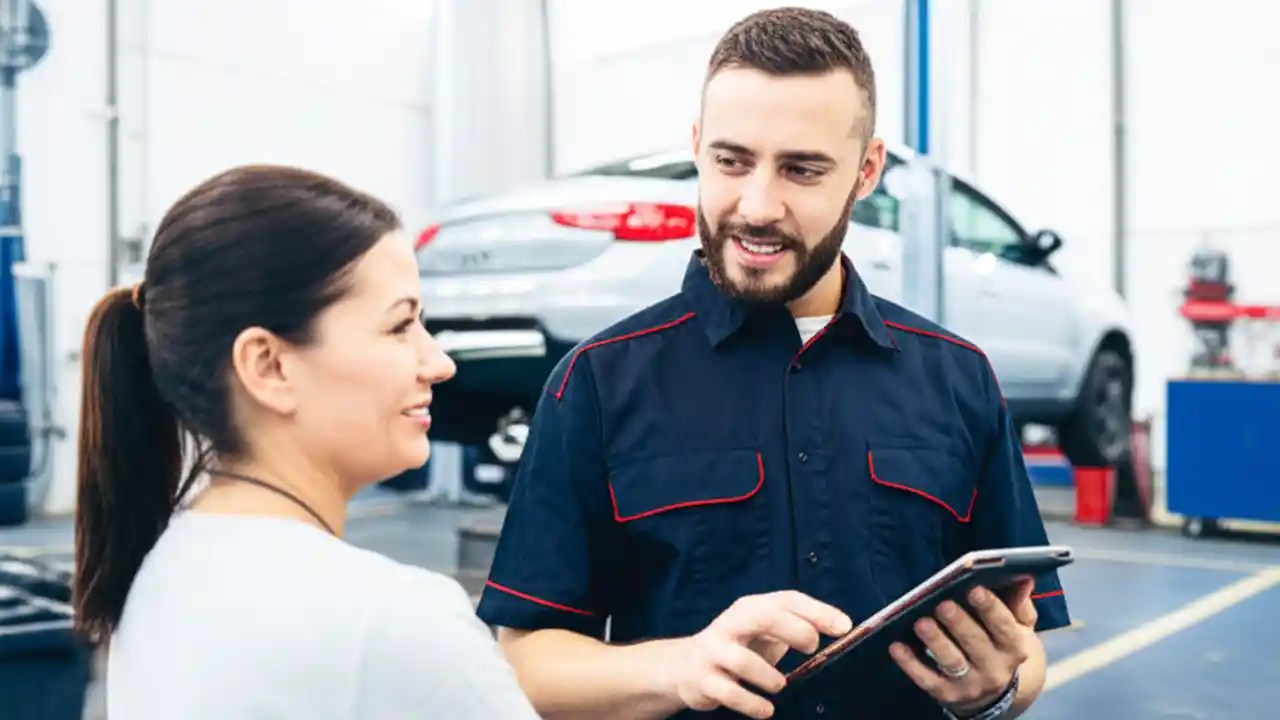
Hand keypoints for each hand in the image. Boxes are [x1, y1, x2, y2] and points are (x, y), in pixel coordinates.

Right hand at [659, 590, 852, 718]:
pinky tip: (766, 709)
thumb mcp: (764, 632)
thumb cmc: (738, 647)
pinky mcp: (703, 679)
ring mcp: (713, 651)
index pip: (786, 600)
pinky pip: (730, 693)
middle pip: (764, 617)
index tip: (844, 626)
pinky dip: (752, 703)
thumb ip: (795, 628)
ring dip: (769, 677)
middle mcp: (730, 623)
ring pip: (743, 661)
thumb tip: (841, 630)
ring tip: (779, 685)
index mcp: (750, 608)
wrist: (686, 666)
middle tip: (811, 648)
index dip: (817, 611)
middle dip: (795, 631)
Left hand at [889, 578, 1038, 716]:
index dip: (990, 608)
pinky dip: (910, 664)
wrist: (996, 690)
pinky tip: (896, 646)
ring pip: (951, 662)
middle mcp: (995, 669)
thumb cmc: (1002, 645)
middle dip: (959, 623)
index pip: (1004, 627)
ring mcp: (970, 684)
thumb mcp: (1019, 626)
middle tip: (943, 604)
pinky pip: (927, 679)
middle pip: (976, 644)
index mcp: (1014, 647)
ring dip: (935, 641)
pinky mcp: (947, 694)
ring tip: (921, 622)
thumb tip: (1023, 578)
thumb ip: (1018, 603)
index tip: (975, 589)